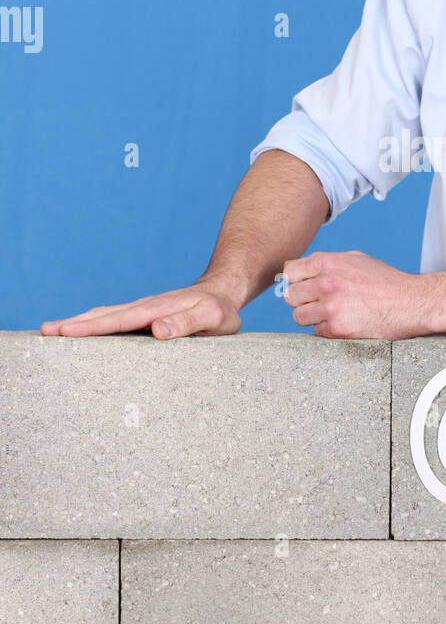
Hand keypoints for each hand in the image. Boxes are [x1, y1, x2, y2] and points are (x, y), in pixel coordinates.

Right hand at [40, 282, 241, 338]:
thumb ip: (187, 323)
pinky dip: (93, 322)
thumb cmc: (219, 309)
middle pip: (103, 316)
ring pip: (105, 315)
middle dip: (73, 324)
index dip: (91, 327)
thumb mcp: (212, 318)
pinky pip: (114, 319)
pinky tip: (81, 330)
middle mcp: (144, 308)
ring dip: (79, 322)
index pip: (118, 321)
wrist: (222, 291)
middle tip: (45, 332)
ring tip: (52, 330)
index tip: (66, 332)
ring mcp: (142, 310)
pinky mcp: (144, 315)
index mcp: (156, 310)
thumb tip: (157, 329)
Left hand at [281, 249, 428, 338]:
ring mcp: (331, 307)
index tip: (303, 286)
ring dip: (312, 317)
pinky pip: (316, 331)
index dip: (295, 280)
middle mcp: (327, 284)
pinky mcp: (338, 328)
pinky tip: (344, 322)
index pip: (290, 271)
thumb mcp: (355, 259)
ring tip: (332, 313)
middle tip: (319, 302)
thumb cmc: (384, 281)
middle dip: (303, 299)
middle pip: (290, 296)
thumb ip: (326, 261)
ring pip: (299, 316)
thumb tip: (299, 269)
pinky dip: (327, 329)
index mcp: (329, 263)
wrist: (409, 303)